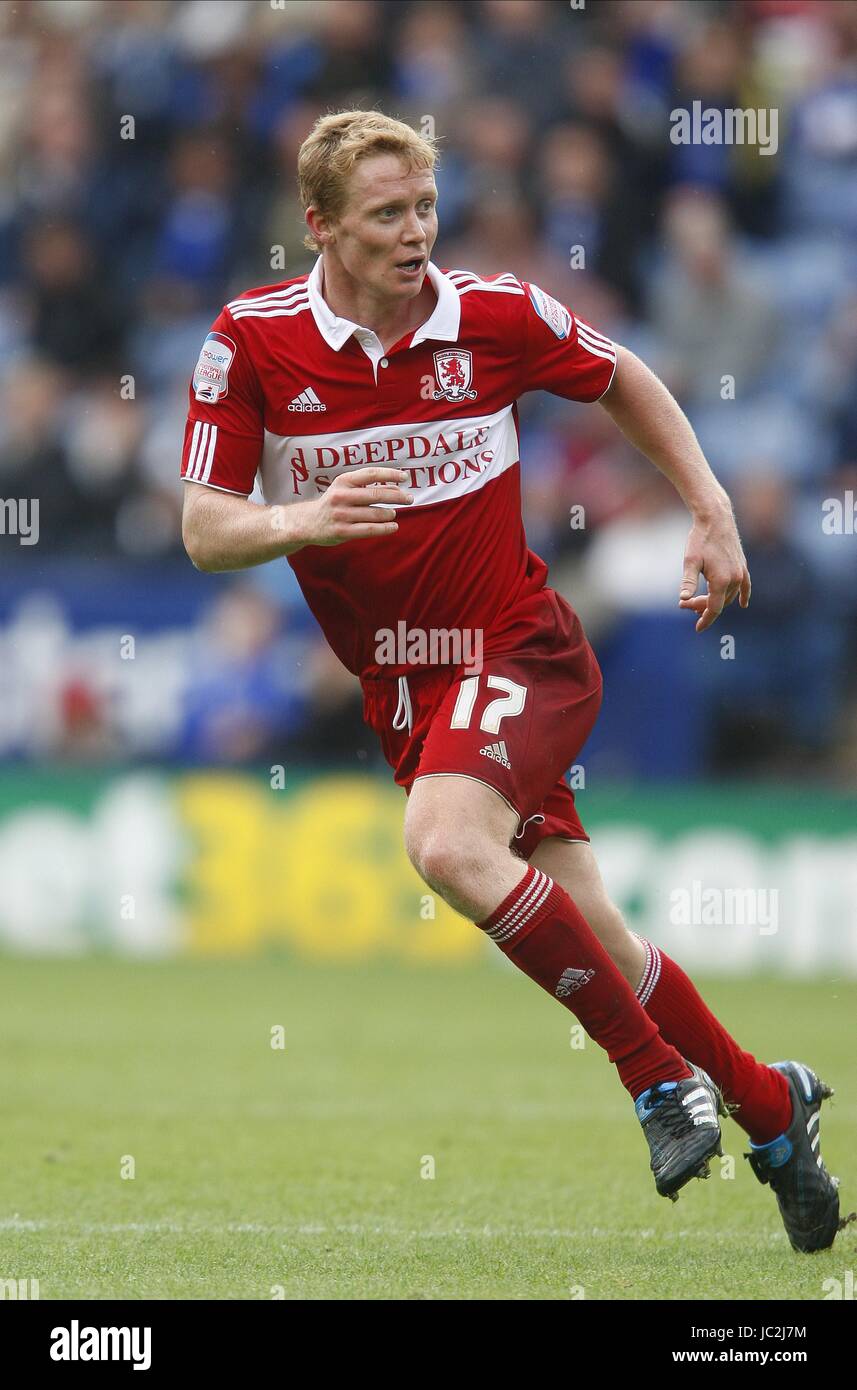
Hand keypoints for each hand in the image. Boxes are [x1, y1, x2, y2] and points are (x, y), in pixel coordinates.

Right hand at [296, 467, 413, 546]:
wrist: (308, 522)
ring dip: (390, 514)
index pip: (371, 473)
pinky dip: (385, 528)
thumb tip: (397, 488)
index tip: (404, 477)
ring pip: (375, 514)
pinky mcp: (343, 531)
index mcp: (343, 481)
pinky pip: (369, 529)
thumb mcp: (345, 489)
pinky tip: (394, 526)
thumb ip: (367, 486)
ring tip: (394, 513)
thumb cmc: (333, 503)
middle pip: (376, 495)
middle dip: (397, 496)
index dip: (390, 474)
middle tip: (409, 498)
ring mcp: (342, 515)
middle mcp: (342, 496)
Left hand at [679, 501, 750, 631]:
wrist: (716, 518)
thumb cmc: (700, 539)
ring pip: (729, 596)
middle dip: (702, 607)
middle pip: (720, 602)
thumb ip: (688, 581)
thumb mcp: (690, 561)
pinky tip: (743, 604)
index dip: (705, 619)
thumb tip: (684, 599)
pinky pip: (746, 586)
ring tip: (697, 601)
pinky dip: (743, 595)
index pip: (714, 608)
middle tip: (684, 603)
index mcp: (721, 580)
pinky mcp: (743, 565)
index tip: (697, 628)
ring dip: (715, 601)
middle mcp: (735, 579)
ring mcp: (741, 572)